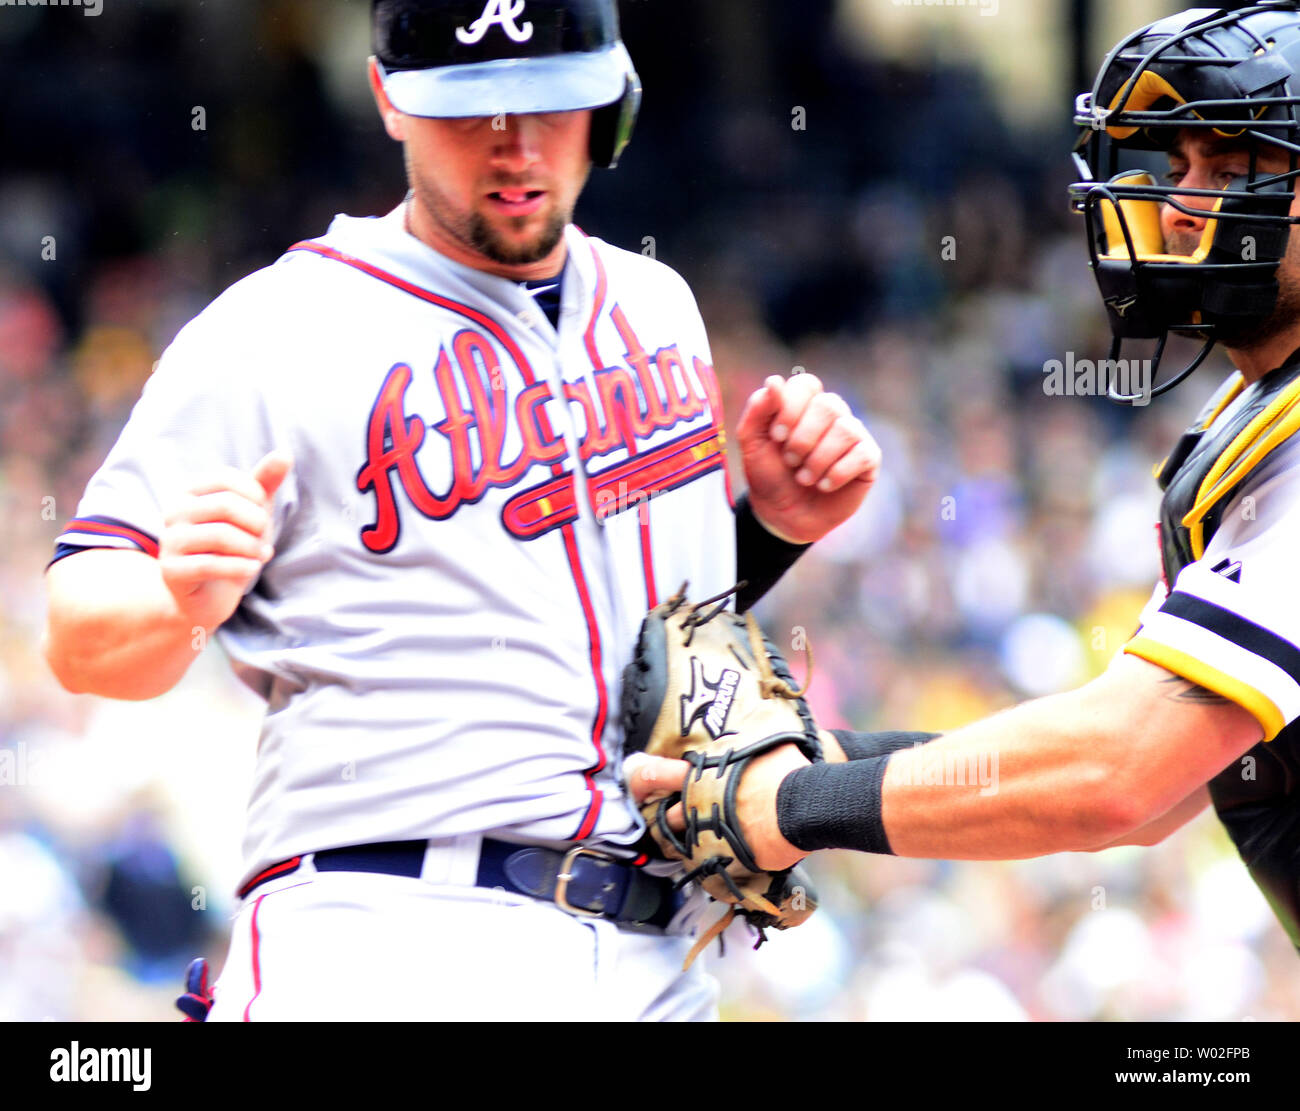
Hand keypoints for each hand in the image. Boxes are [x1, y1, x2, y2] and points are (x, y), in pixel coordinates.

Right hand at [159, 450, 292, 630]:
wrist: (208, 594)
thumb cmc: (233, 545)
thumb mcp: (252, 510)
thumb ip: (264, 482)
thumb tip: (284, 453)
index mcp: (190, 491)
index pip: (226, 478)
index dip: (255, 494)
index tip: (262, 512)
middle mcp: (173, 511)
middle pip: (225, 505)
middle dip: (256, 523)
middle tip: (263, 538)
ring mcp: (170, 541)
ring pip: (220, 536)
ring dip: (252, 548)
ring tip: (260, 554)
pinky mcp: (172, 571)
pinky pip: (211, 565)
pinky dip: (242, 567)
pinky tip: (251, 568)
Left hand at [625, 743, 812, 871]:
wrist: (802, 805)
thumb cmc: (785, 771)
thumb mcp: (763, 745)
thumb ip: (748, 745)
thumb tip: (759, 728)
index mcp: (703, 774)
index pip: (658, 773)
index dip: (641, 778)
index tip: (636, 780)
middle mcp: (699, 804)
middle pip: (667, 817)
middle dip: (662, 822)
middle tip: (664, 824)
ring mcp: (709, 834)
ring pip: (682, 846)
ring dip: (685, 847)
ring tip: (696, 846)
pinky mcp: (724, 859)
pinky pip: (708, 869)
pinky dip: (711, 868)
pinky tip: (723, 865)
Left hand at [737, 374, 880, 544]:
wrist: (783, 515)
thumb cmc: (769, 474)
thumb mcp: (752, 443)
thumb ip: (758, 410)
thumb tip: (774, 382)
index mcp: (803, 404)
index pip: (806, 385)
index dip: (791, 409)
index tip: (776, 436)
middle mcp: (831, 414)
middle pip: (829, 405)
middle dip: (804, 438)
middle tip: (790, 461)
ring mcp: (853, 434)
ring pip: (846, 429)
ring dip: (818, 460)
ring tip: (804, 479)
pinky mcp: (868, 458)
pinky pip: (863, 454)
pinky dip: (838, 473)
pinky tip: (824, 486)